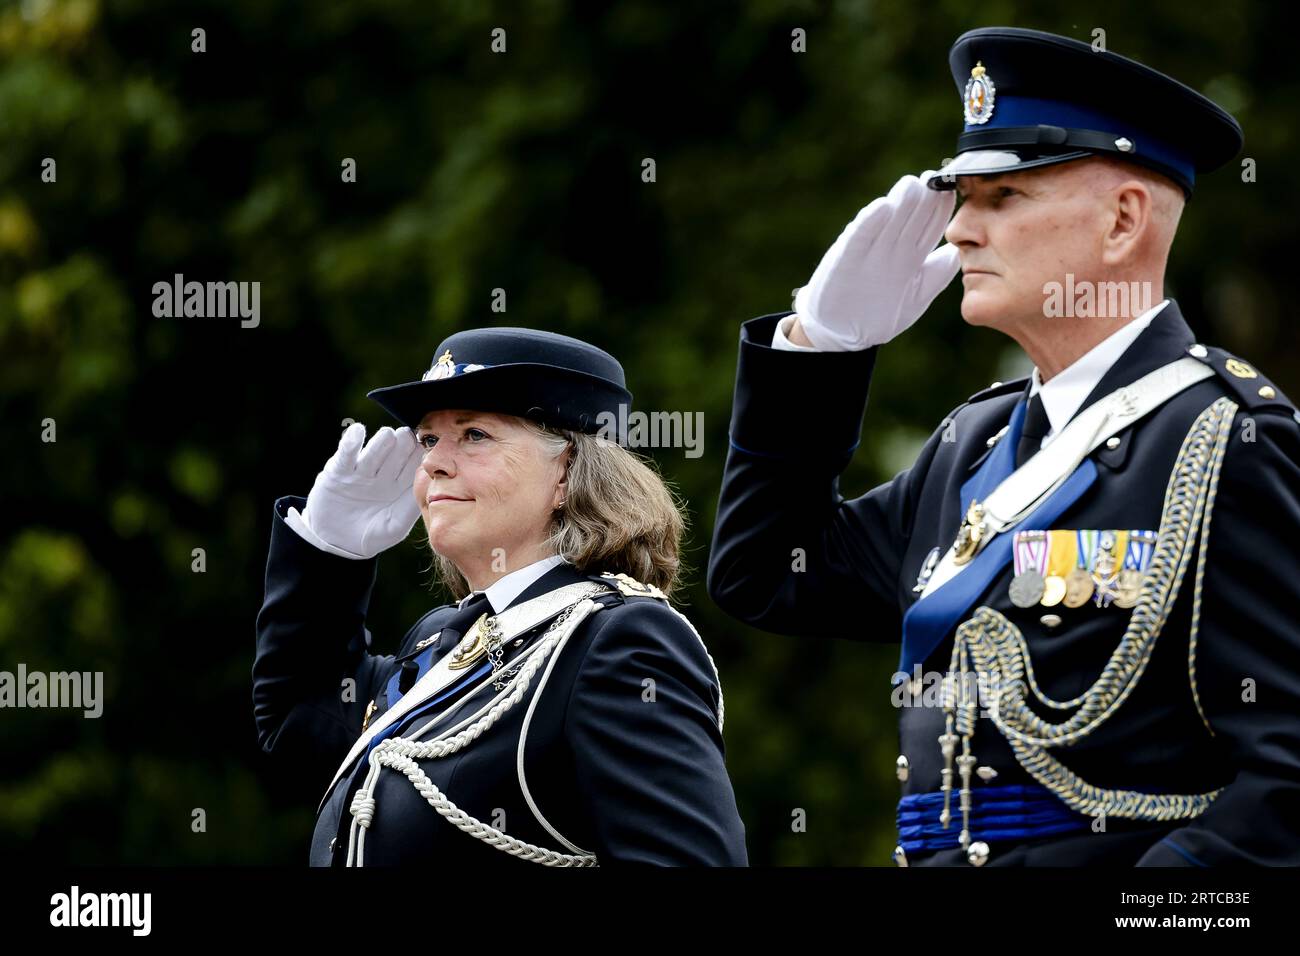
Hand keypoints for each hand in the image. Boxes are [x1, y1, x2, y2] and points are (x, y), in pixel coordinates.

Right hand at [298, 422, 423, 558]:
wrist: (337, 542)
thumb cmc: (373, 535)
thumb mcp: (395, 526)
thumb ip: (410, 508)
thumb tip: (428, 488)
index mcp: (401, 484)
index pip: (413, 465)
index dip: (420, 456)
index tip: (428, 449)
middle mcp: (384, 473)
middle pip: (396, 453)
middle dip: (403, 443)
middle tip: (408, 437)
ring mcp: (362, 470)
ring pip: (375, 450)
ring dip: (382, 441)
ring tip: (388, 435)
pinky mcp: (339, 470)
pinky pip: (346, 453)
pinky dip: (351, 442)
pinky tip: (358, 432)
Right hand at [793, 172, 959, 350]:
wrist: (842, 333)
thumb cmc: (879, 314)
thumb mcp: (915, 297)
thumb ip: (936, 276)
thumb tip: (957, 253)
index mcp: (910, 256)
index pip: (930, 226)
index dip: (941, 208)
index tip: (954, 190)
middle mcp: (890, 250)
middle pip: (911, 219)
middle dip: (923, 199)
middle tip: (935, 178)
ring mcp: (868, 253)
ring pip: (888, 223)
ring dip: (900, 203)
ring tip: (912, 184)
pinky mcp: (846, 259)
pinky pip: (860, 239)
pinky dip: (870, 223)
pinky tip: (881, 207)